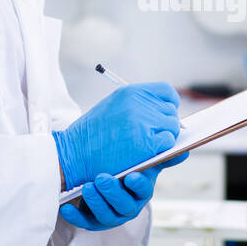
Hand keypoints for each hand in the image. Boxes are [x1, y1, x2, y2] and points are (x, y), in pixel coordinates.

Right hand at [52, 82, 180, 189]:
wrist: (74, 153)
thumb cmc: (91, 134)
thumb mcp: (113, 108)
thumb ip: (139, 107)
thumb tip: (166, 115)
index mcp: (131, 92)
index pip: (166, 92)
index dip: (169, 104)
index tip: (165, 114)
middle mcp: (140, 104)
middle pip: (171, 112)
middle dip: (164, 125)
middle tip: (150, 136)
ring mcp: (145, 123)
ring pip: (172, 128)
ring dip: (164, 138)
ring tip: (145, 145)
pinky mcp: (148, 143)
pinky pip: (168, 143)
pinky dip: (162, 150)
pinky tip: (146, 152)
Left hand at [60, 151, 187, 230]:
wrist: (104, 174)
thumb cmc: (125, 166)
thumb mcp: (142, 159)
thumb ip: (160, 154)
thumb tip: (183, 150)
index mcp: (141, 190)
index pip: (144, 190)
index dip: (139, 185)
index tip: (131, 176)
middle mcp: (129, 206)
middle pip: (124, 206)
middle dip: (113, 193)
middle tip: (101, 179)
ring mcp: (111, 215)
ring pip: (106, 216)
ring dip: (96, 203)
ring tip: (86, 187)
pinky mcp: (93, 220)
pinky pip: (85, 222)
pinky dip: (75, 216)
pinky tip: (66, 207)